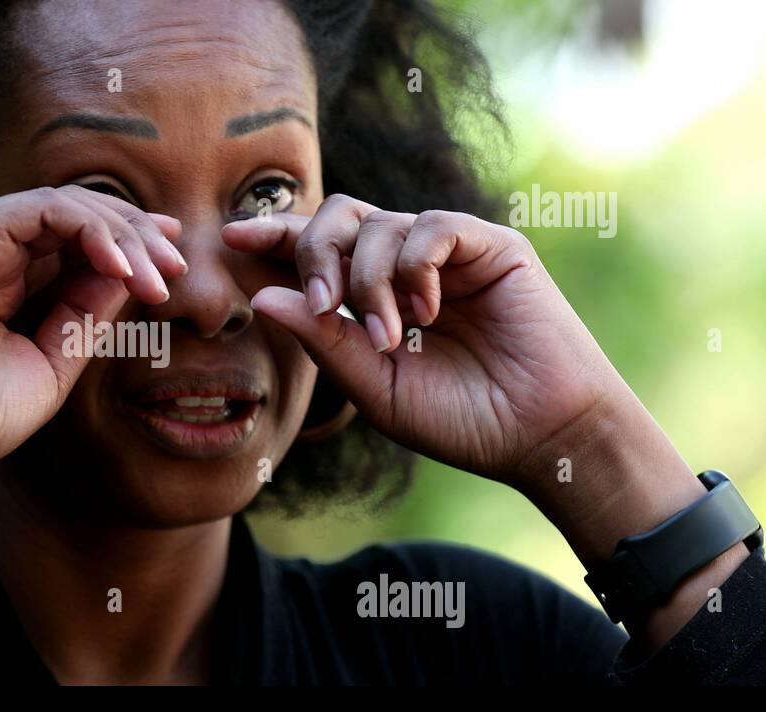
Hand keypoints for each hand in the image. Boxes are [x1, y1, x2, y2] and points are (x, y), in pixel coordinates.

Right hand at [0, 185, 184, 564]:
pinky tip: (121, 265)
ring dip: (122, 234)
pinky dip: (90, 229)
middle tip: (178, 266)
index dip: (130, 247)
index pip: (79, 246)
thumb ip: (87, 316)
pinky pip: (44, 210)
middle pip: (80, 219)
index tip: (175, 265)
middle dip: (137, 236)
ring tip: (157, 273)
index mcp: (9, 284)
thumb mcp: (54, 362)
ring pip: (68, 207)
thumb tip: (129, 277)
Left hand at [234, 195, 705, 550]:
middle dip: (313, 251)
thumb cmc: (460, 420)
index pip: (315, 250)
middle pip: (338, 218)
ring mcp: (449, 252)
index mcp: (373, 297)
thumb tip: (261, 298)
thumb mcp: (374, 387)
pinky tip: (427, 312)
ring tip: (389, 336)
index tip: (229, 239)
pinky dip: (414, 267)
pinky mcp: (492, 246)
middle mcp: (406, 265)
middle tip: (322, 303)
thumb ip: (323, 343)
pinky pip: (431, 227)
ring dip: (368, 279)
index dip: (274, 238)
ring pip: (378, 222)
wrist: (539, 435)